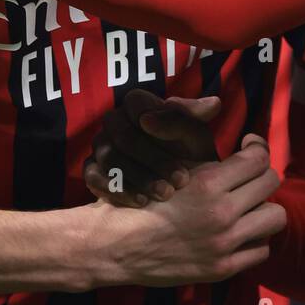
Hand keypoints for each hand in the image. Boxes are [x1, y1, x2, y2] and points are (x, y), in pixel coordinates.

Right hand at [84, 89, 220, 205]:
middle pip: (123, 135)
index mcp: (138, 106)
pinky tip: (142, 202)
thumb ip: (199, 120)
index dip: (155, 120)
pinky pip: (96, 178)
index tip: (175, 142)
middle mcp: (115, 123)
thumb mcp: (197, 138)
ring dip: (140, 177)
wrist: (176, 192)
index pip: (135, 102)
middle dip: (152, 158)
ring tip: (165, 194)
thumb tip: (212, 104)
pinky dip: (119, 190)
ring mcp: (100, 147)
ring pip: (110, 158)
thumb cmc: (188, 157)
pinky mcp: (92, 172)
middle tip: (180, 179)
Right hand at [90, 136, 283, 285]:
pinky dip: (254, 239)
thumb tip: (242, 144)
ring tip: (248, 206)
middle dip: (261, 174)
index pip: (258, 158)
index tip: (249, 146)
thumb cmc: (139, 198)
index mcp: (208, 183)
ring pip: (275, 217)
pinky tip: (239, 232)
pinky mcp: (222, 269)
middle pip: (271, 183)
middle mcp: (222, 213)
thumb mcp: (170, 167)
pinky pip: (262, 250)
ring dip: (263, 208)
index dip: (257, 147)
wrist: (116, 244)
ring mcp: (224, 244)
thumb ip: (205, 155)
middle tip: (248, 176)